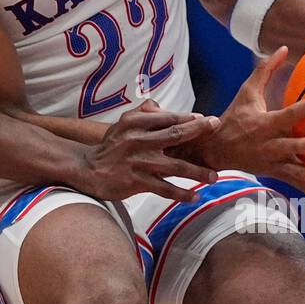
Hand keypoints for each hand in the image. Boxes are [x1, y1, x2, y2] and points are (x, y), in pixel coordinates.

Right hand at [75, 100, 221, 202]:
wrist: (88, 169)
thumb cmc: (111, 147)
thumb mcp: (123, 124)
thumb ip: (142, 114)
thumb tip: (161, 106)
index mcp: (134, 123)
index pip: (167, 118)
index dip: (189, 118)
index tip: (208, 120)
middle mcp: (137, 139)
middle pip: (174, 135)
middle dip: (198, 131)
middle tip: (217, 128)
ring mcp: (138, 162)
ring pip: (175, 166)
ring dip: (197, 172)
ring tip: (213, 177)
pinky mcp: (136, 181)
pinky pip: (164, 189)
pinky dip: (180, 194)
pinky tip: (194, 197)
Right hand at [177, 46, 304, 194]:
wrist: (216, 150)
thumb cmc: (234, 117)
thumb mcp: (247, 91)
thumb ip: (265, 70)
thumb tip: (283, 48)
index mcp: (265, 124)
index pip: (292, 114)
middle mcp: (271, 146)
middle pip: (300, 147)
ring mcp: (274, 163)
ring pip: (302, 172)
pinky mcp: (277, 174)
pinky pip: (299, 186)